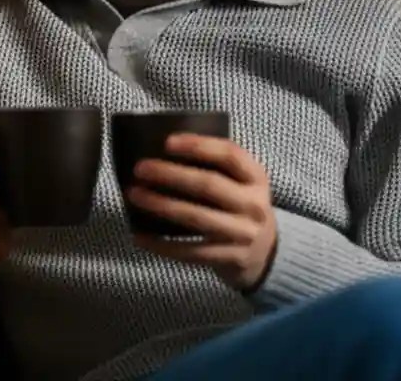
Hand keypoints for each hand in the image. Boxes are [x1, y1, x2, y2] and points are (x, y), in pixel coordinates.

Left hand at [127, 134, 277, 290]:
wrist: (266, 254)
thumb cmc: (239, 206)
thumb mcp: (241, 184)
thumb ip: (215, 168)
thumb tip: (161, 154)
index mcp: (256, 178)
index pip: (230, 155)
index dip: (198, 146)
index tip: (167, 142)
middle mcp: (253, 205)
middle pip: (209, 185)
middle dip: (171, 174)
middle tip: (140, 169)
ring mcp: (242, 234)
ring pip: (196, 217)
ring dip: (161, 205)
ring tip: (134, 195)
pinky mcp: (229, 258)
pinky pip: (190, 251)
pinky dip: (161, 244)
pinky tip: (139, 235)